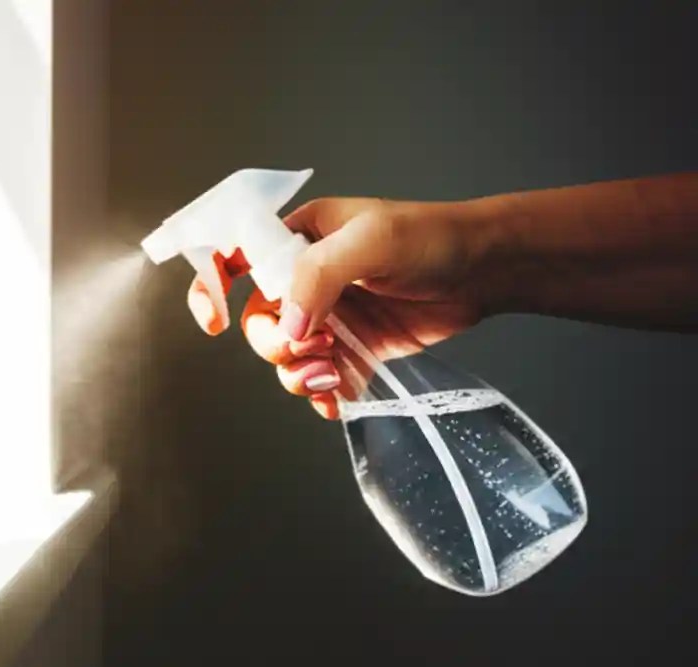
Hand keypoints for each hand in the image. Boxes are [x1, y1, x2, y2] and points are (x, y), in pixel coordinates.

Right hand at [188, 197, 487, 418]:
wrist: (487, 270)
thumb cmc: (432, 237)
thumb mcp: (371, 241)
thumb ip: (319, 277)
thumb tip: (288, 326)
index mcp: (298, 237)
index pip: (232, 257)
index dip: (211, 288)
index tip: (215, 322)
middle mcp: (305, 278)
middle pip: (257, 320)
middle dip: (272, 344)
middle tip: (311, 351)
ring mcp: (328, 315)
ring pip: (284, 355)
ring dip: (296, 375)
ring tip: (331, 376)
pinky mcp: (353, 347)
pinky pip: (319, 377)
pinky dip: (321, 393)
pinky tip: (338, 398)